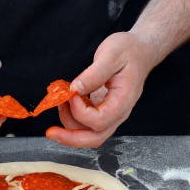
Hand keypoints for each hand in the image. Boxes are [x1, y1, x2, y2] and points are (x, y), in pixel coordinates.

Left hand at [46, 32, 156, 147]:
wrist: (139, 52)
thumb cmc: (128, 51)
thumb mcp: (111, 54)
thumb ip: (94, 74)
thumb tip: (75, 89)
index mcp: (123, 101)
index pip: (99, 120)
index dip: (80, 111)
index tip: (70, 93)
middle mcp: (118, 113)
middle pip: (95, 138)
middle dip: (70, 138)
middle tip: (50, 132)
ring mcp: (110, 114)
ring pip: (88, 134)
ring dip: (69, 123)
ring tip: (60, 101)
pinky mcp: (102, 111)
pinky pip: (86, 124)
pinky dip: (72, 118)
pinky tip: (66, 102)